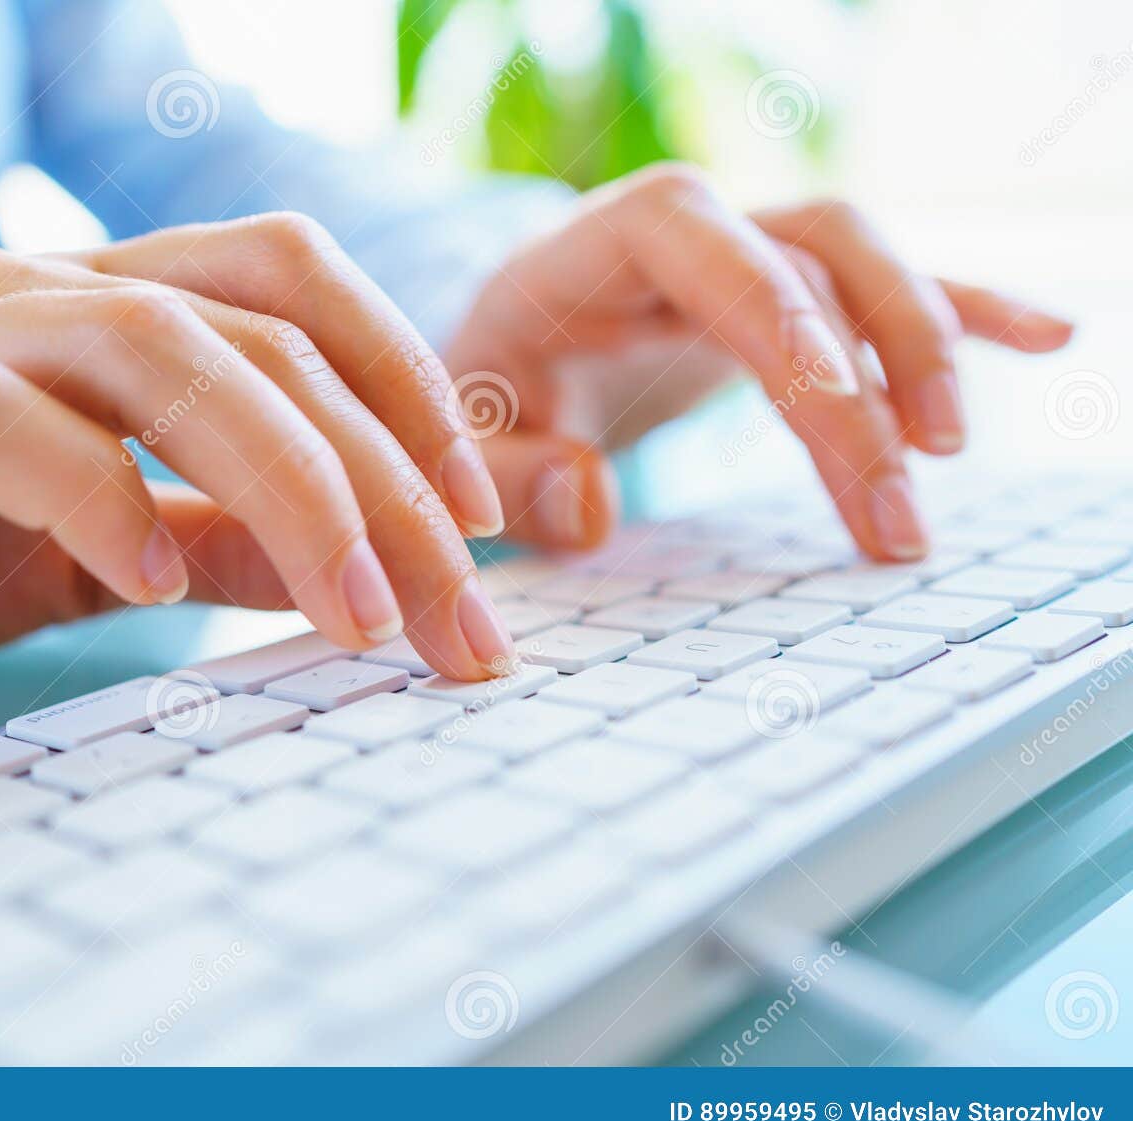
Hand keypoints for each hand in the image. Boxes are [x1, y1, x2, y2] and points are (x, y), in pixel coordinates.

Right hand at [0, 214, 517, 700]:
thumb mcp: (90, 552)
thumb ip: (222, 538)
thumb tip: (370, 564)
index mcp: (94, 310)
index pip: (295, 288)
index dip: (414, 384)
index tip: (491, 522)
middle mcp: (31, 290)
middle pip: (265, 326)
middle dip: (394, 473)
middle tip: (463, 618)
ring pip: (160, 344)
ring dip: (288, 482)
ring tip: (357, 615)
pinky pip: (2, 423)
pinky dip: (99, 499)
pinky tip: (149, 592)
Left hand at [446, 162, 1073, 558]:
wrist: (498, 356)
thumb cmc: (479, 393)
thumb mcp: (462, 435)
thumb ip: (506, 469)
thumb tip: (591, 501)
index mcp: (585, 248)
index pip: (691, 234)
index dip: (770, 306)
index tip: (835, 407)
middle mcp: (678, 233)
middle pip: (804, 251)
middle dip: (867, 365)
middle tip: (899, 500)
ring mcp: (741, 255)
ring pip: (858, 259)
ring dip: (918, 344)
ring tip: (948, 452)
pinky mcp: (785, 296)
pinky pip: (884, 287)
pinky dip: (961, 310)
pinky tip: (1044, 337)